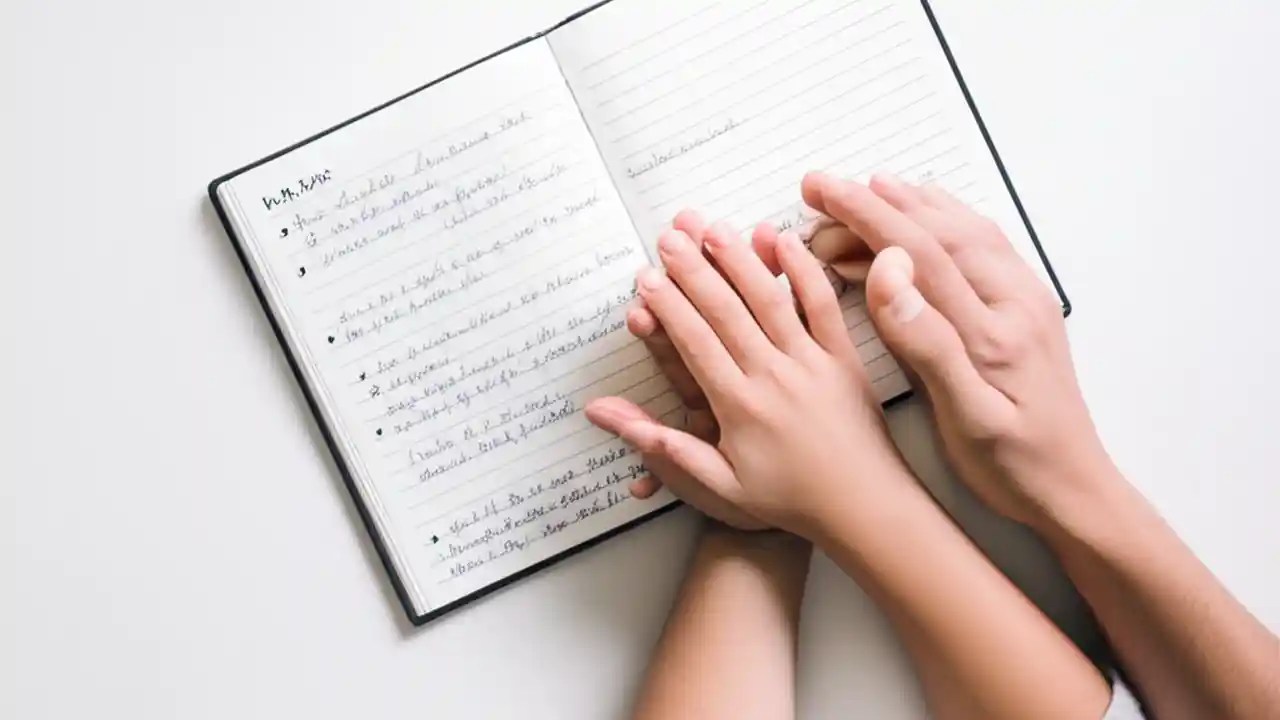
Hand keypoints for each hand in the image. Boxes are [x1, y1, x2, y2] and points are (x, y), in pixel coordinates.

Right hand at [587, 218, 910, 536]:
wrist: (864, 507)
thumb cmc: (789, 500)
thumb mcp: (719, 485)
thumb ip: (666, 447)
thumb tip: (610, 418)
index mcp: (740, 407)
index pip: (696, 343)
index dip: (669, 306)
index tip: (647, 277)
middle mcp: (774, 377)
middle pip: (727, 311)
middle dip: (694, 269)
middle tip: (670, 235)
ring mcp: (812, 363)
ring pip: (770, 299)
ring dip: (739, 259)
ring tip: (713, 226)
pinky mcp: (845, 357)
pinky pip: (824, 305)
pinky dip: (803, 270)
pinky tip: (782, 239)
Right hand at [804, 171, 1111, 527]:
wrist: (1074, 489)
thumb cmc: (1015, 465)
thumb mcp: (967, 419)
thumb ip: (928, 344)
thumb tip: (889, 274)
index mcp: (991, 329)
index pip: (920, 251)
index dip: (866, 215)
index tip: (821, 191)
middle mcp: (1013, 301)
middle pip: (938, 230)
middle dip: (876, 202)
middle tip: (822, 187)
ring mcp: (1024, 299)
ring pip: (961, 230)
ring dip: (910, 205)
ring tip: (864, 190)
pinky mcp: (1025, 307)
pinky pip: (980, 244)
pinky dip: (943, 220)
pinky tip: (925, 216)